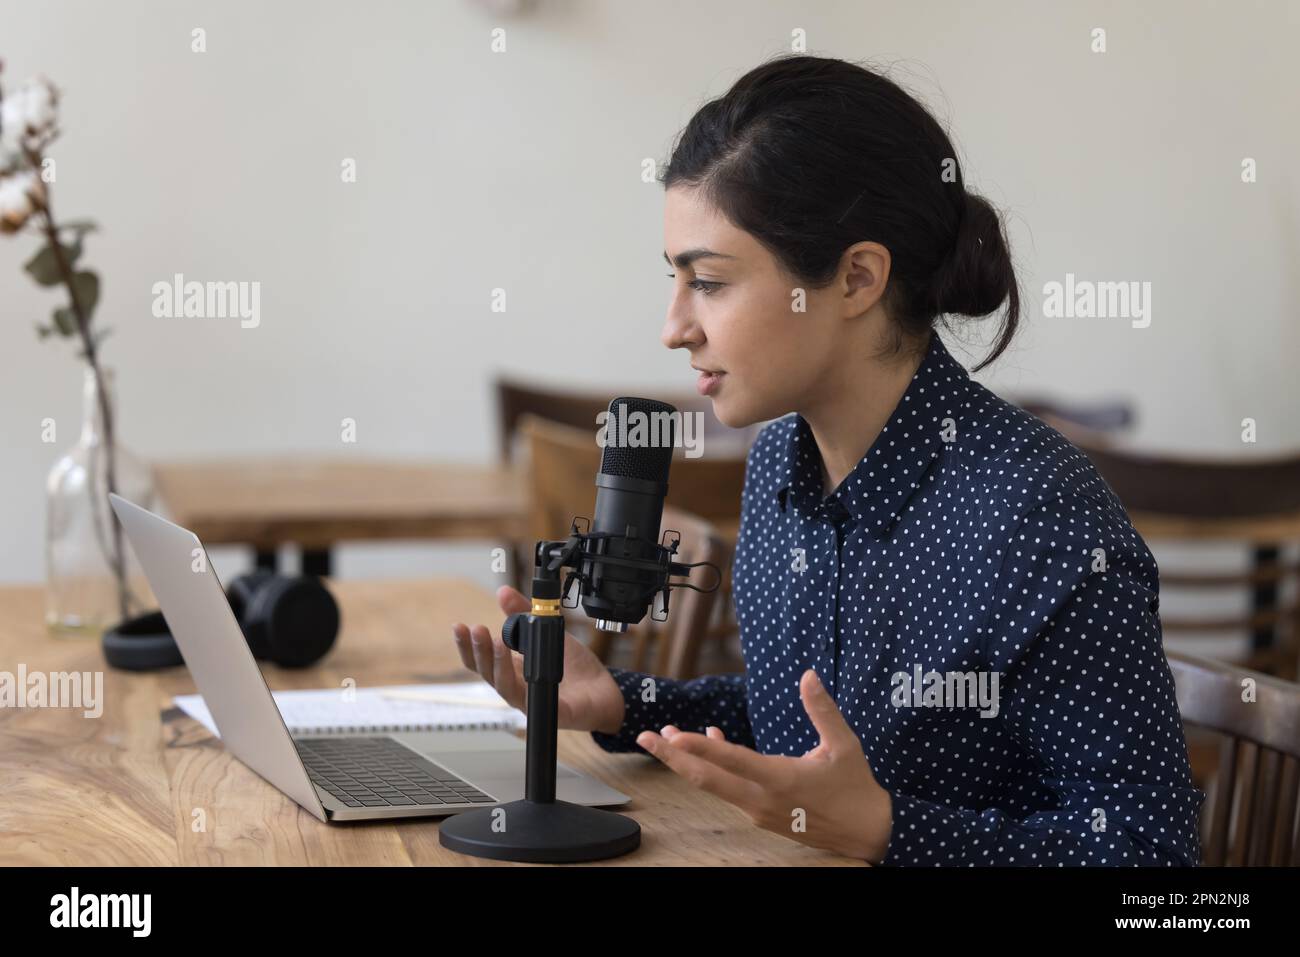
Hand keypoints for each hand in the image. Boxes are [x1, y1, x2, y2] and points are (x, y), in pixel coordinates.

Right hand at [451, 585, 625, 734]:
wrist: (603, 689)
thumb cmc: (572, 667)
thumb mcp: (548, 633)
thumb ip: (524, 614)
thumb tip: (503, 592)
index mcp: (511, 670)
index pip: (481, 661)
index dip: (467, 646)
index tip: (459, 626)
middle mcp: (516, 687)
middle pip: (487, 674)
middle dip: (479, 651)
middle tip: (477, 630)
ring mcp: (532, 701)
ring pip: (506, 688)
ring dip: (498, 665)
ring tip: (496, 643)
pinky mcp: (552, 712)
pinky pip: (535, 703)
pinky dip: (527, 688)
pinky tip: (525, 672)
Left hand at [635, 668, 892, 862]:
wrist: (867, 832)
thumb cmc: (855, 786)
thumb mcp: (844, 744)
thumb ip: (822, 709)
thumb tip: (808, 676)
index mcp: (782, 779)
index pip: (732, 761)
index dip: (700, 747)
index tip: (673, 735)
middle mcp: (762, 799)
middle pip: (707, 779)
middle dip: (672, 757)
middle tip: (644, 737)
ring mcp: (758, 811)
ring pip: (714, 785)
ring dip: (688, 761)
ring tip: (664, 738)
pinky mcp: (761, 815)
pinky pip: (728, 789)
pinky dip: (712, 767)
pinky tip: (710, 742)